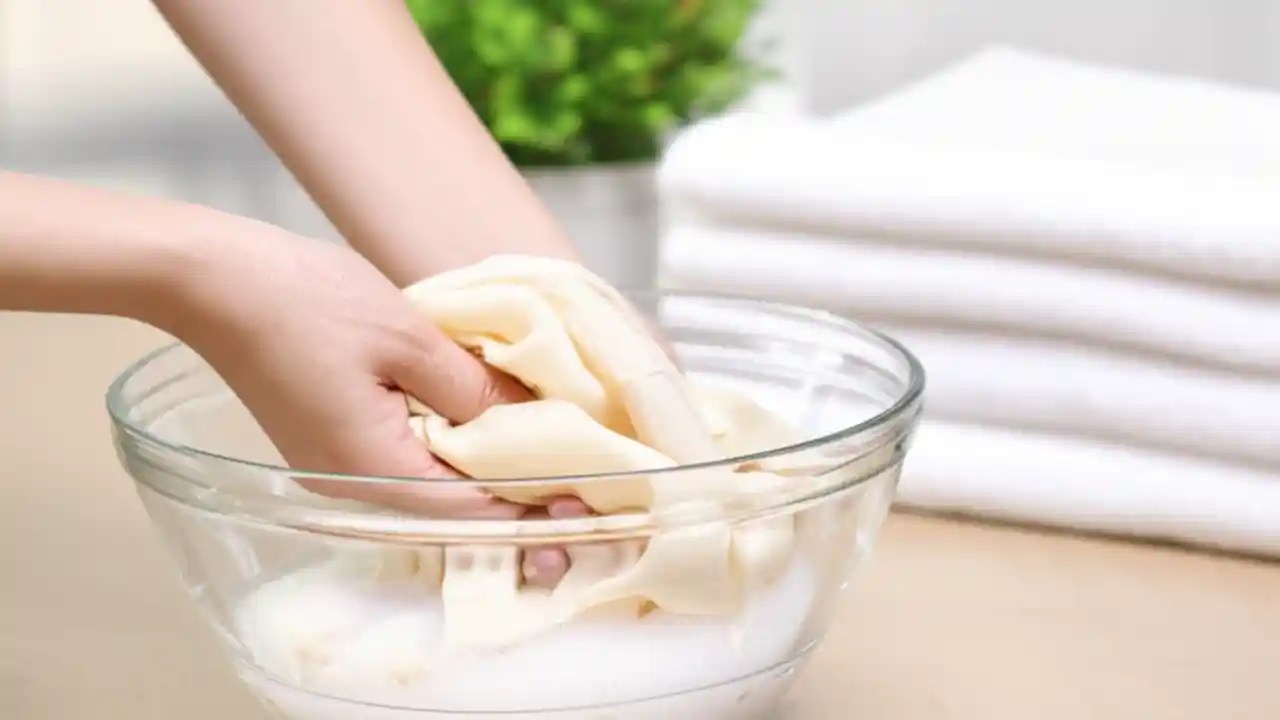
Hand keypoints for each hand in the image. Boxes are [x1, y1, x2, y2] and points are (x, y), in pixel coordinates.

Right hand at [169, 226, 583, 585]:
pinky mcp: (329, 444)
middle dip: (515, 501)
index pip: (472, 511)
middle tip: (579, 493)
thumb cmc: (308, 300)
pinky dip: (450, 454)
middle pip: (451, 510)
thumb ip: (474, 388)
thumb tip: (535, 420)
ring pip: (429, 488)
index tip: (589, 500)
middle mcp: (353, 485)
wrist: (213, 281)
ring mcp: (337, 468)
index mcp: (373, 469)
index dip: (533, 506)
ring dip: (485, 477)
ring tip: (549, 464)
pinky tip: (486, 432)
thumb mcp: (409, 337)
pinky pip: (403, 462)